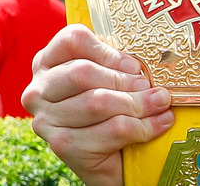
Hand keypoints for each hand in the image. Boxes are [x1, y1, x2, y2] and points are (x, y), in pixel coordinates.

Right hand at [25, 25, 172, 185]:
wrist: (111, 159)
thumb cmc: (112, 108)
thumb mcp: (112, 78)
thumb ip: (120, 64)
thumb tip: (146, 63)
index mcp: (48, 62)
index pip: (72, 40)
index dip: (108, 51)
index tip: (134, 66)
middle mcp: (38, 90)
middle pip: (82, 73)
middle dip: (126, 81)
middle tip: (154, 88)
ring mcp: (45, 120)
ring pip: (97, 102)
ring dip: (138, 104)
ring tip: (161, 104)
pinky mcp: (61, 145)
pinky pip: (109, 130)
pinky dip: (141, 127)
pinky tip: (159, 124)